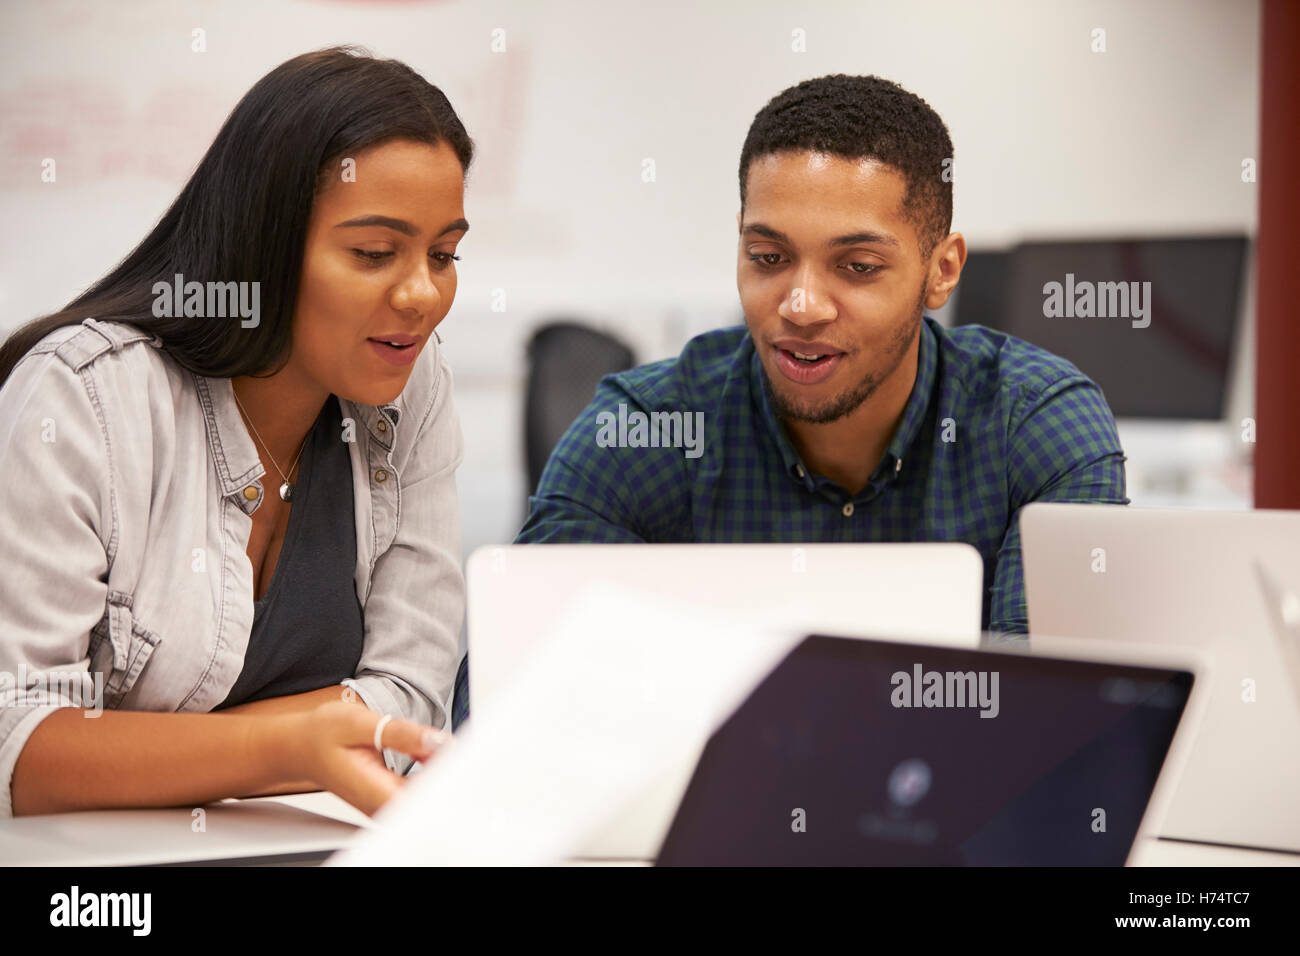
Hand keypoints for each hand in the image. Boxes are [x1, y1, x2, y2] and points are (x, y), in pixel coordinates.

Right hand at [281, 701, 448, 815]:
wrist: (301, 746)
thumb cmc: (322, 735)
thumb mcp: (361, 723)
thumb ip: (402, 735)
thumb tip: (437, 741)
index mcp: (376, 791)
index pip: (427, 800)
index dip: (452, 779)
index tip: (464, 755)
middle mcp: (382, 806)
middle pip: (432, 800)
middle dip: (453, 772)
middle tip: (461, 745)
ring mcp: (386, 804)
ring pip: (428, 795)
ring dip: (443, 770)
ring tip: (449, 745)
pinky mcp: (389, 798)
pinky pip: (420, 789)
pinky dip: (433, 770)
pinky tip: (434, 751)